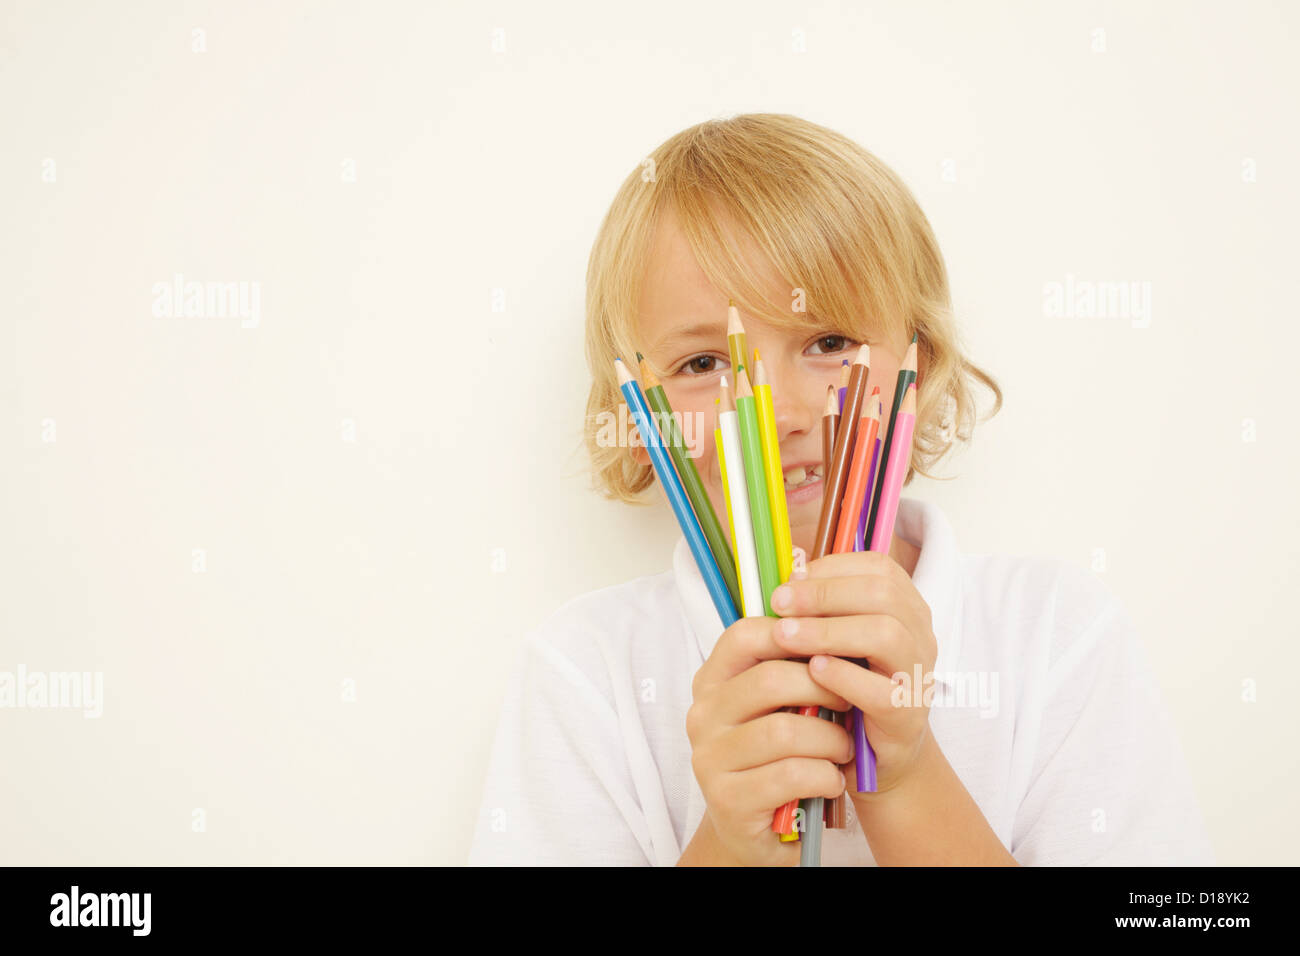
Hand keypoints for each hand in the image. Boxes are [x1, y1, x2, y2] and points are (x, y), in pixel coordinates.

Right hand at [685, 614, 851, 864]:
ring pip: (784, 731)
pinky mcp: (728, 799)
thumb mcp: (778, 706)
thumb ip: (791, 668)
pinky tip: (832, 780)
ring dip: (830, 739)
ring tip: (844, 747)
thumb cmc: (777, 756)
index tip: (833, 650)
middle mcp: (702, 715)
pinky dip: (825, 776)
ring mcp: (709, 758)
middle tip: (851, 703)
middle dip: (823, 688)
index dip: (794, 635)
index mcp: (712, 681)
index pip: (745, 635)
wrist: (757, 829)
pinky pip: (790, 775)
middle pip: (769, 680)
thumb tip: (832, 621)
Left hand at [769, 549, 938, 795]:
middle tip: (779, 603)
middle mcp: (920, 635)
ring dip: (829, 631)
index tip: (789, 580)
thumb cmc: (848, 684)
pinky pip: (882, 691)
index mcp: (905, 606)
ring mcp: (919, 675)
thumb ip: (820, 606)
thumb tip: (790, 570)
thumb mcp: (835, 639)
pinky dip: (843, 676)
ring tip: (785, 636)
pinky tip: (812, 671)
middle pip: (882, 594)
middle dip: (823, 594)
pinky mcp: (908, 716)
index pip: (878, 568)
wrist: (873, 753)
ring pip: (886, 635)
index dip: (831, 568)